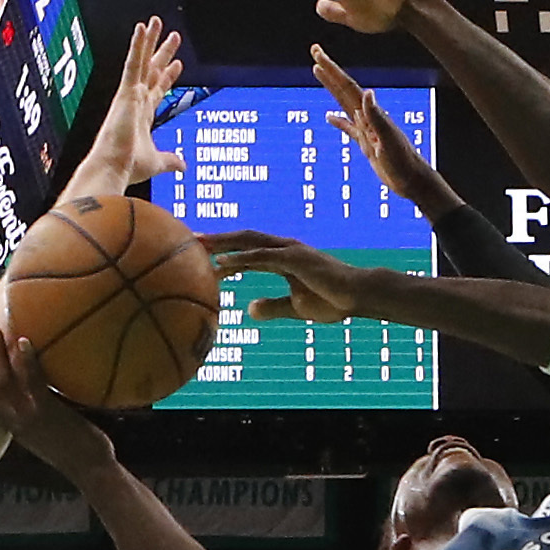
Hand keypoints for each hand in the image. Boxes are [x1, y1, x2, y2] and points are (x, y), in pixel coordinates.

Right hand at [0, 329, 119, 476]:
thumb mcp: (52, 436)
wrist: (92, 470)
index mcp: (17, 428)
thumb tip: (44, 395)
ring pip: (8, 380)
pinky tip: (25, 342)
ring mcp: (31, 417)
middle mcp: (18, 422)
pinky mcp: (47, 411)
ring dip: (1, 354)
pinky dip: (27, 360)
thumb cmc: (79, 453)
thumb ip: (42, 416)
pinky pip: (33, 381)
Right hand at [84, 17, 186, 190]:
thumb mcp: (157, 162)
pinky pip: (132, 63)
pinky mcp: (125, 91)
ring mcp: (130, 94)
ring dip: (150, 41)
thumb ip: (170, 160)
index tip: (177, 63)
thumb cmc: (129, 166)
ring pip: (142, 60)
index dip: (167, 76)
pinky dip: (137, 45)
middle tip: (173, 35)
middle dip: (162, 53)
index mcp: (142, 115)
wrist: (114, 166)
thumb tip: (183, 166)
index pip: (157, 89)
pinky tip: (142, 27)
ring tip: (156, 22)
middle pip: (152, 70)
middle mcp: (135, 101)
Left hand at [203, 231, 367, 324]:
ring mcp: (289, 251)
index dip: (224, 252)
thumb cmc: (333, 300)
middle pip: (242, 239)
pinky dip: (241, 257)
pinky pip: (263, 256)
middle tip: (189, 240)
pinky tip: (222, 262)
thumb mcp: (295, 307)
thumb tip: (248, 309)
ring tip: (198, 245)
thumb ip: (272, 306)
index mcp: (282, 258)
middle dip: (216, 239)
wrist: (359, 296)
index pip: (247, 251)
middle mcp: (283, 249)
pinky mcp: (295, 259)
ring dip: (222, 242)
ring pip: (249, 242)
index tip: (200, 255)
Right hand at [312, 45, 455, 212]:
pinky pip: (348, 128)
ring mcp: (366, 129)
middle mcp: (368, 117)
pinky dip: (338, 121)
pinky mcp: (366, 143)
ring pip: (343, 103)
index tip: (318, 54)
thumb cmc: (403, 162)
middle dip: (329, 70)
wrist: (412, 180)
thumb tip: (367, 93)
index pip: (347, 87)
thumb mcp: (388, 140)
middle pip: (343, 89)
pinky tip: (329, 117)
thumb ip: (377, 117)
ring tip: (318, 72)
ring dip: (331, 87)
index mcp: (372, 114)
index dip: (332, 70)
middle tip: (315, 51)